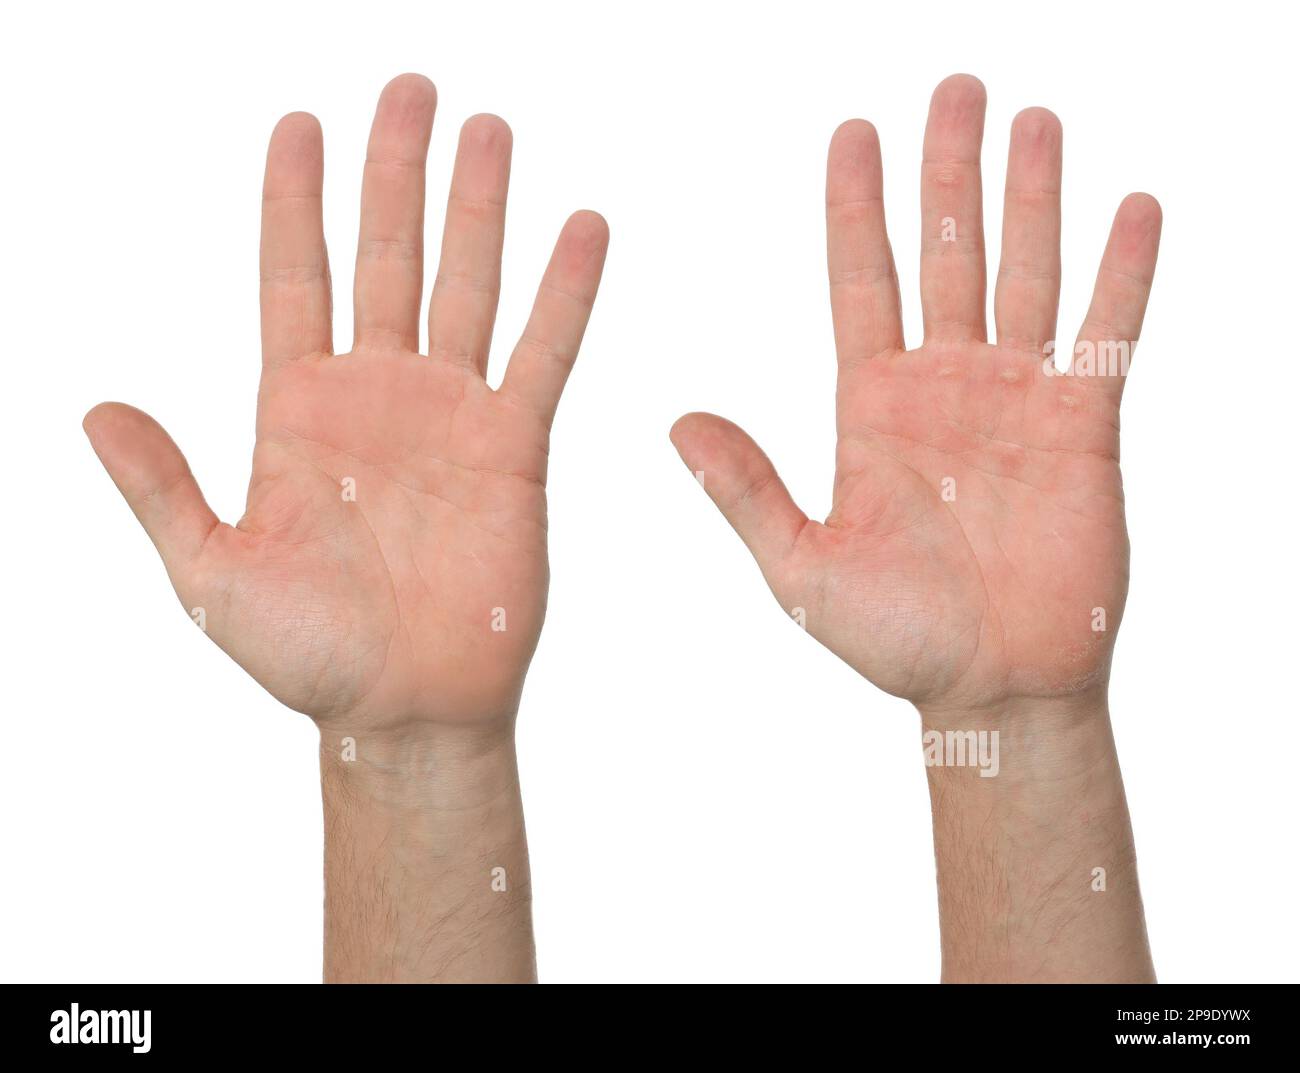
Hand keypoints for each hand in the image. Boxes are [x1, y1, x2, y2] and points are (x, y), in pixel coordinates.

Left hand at [84, 74, 608, 737]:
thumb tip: (94, 409)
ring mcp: (449, 414)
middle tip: (409, 89)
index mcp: (297, 409)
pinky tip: (582, 230)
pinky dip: (565, 294)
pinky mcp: (514, 448)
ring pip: (466, 285)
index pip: (293, 277)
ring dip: (478, 208)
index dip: (294, 201)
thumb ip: (160, 486)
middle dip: (394, 171)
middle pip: (383, 256)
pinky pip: (544, 355)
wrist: (405, 707)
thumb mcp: (209, 572)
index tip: (298, 125)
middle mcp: (376, 394)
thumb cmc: (306, 654)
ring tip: (488, 130)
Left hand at [671, 74, 1159, 719]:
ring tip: (1031, 119)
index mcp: (869, 405)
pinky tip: (1132, 206)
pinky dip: (1122, 272)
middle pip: (943, 253)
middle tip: (953, 87)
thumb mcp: (800, 564)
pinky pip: (1107, 333)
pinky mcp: (1082, 427)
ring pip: (1025, 272)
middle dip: (947, 172)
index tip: (852, 132)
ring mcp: (1015, 399)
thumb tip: (675, 421)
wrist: (988, 690)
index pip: (858, 279)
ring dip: (1031, 196)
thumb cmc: (893, 638)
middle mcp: (942, 384)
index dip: (857, 206)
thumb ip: (744, 488)